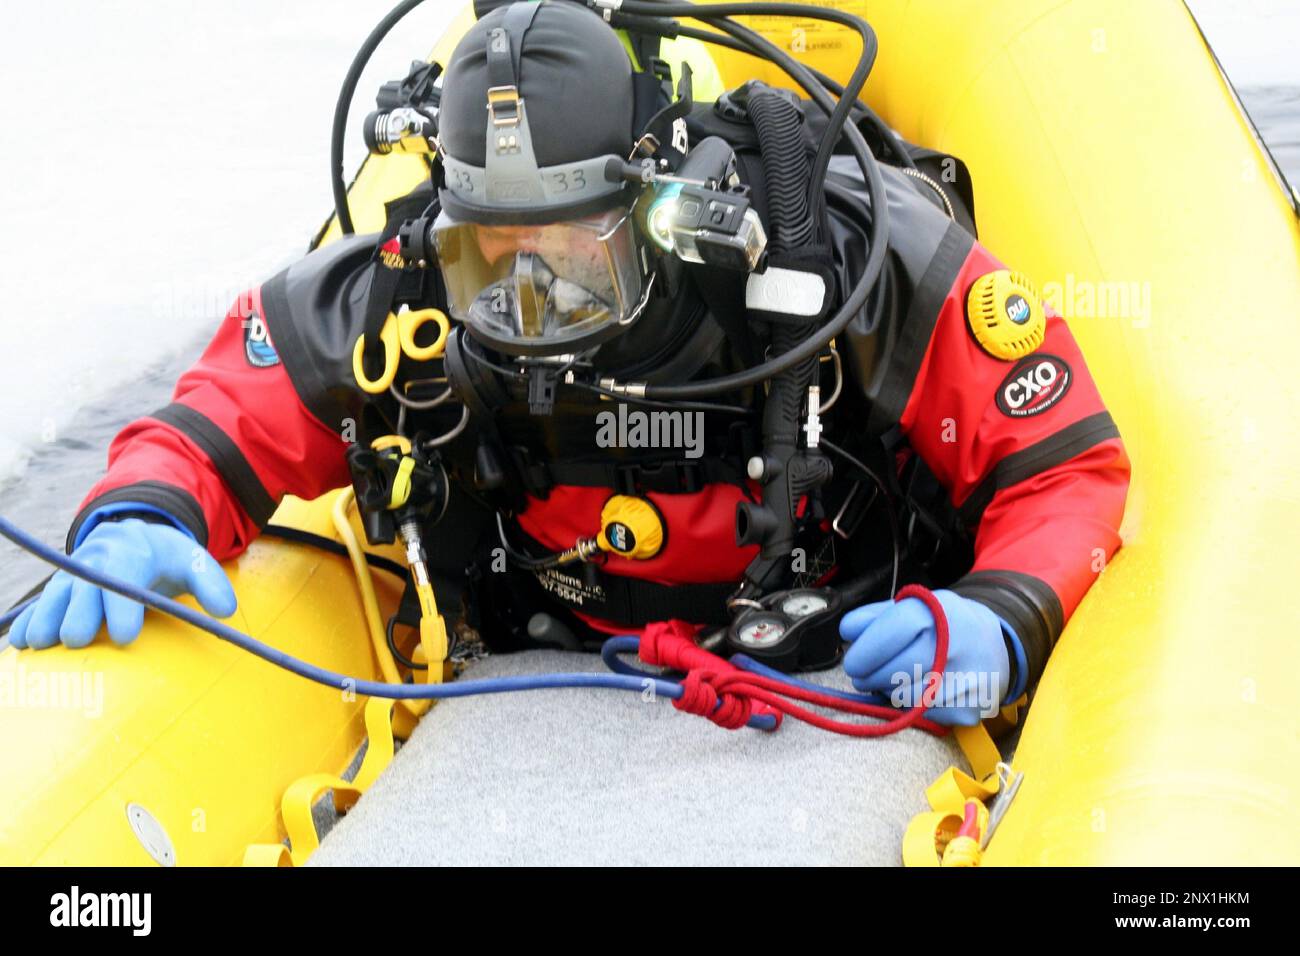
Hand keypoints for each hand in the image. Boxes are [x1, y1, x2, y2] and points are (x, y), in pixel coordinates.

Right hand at [8, 517, 235, 649]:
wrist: (137, 538)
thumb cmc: (169, 558)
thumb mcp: (195, 562)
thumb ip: (211, 584)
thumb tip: (225, 611)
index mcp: (131, 553)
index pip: (121, 577)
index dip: (120, 608)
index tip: (125, 636)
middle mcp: (96, 562)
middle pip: (81, 590)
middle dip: (79, 615)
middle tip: (80, 639)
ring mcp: (73, 577)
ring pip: (54, 597)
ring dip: (47, 620)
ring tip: (42, 644)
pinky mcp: (59, 591)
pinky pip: (39, 606)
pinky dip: (28, 622)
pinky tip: (22, 642)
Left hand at [840, 589, 1012, 725]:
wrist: (995, 647)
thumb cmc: (942, 626)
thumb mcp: (914, 608)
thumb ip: (876, 617)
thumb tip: (848, 632)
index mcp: (942, 611)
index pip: (894, 630)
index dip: (866, 649)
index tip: (853, 663)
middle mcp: (960, 644)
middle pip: (895, 670)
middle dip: (869, 677)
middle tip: (863, 676)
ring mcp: (969, 680)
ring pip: (905, 697)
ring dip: (888, 692)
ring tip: (892, 681)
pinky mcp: (971, 709)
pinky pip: (922, 715)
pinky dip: (910, 707)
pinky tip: (917, 692)